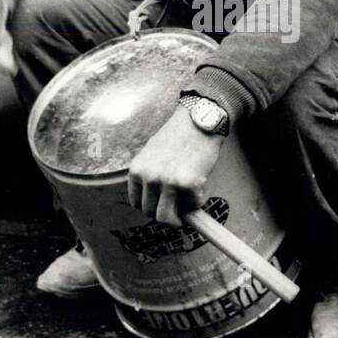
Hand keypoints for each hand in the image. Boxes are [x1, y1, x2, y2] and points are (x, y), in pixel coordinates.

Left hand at [126, 108, 225, 226]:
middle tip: (177, 210)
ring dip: (178, 218)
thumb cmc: (178, 134)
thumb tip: (156, 198)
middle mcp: (149, 177)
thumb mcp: (152, 153)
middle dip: (165, 214)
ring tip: (188, 209)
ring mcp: (168, 182)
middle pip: (150, 213)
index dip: (150, 206)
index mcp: (137, 169)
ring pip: (167, 218)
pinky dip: (198, 201)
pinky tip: (201, 186)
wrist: (199, 120)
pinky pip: (193, 205)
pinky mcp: (189, 185)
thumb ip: (150, 174)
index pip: (136, 202)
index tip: (160, 206)